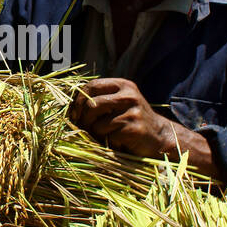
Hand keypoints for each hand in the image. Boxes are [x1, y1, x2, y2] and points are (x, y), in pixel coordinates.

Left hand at [68, 77, 220, 177]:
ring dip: (96, 133)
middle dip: (83, 119)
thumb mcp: (118, 102)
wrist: (159, 136)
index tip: (73, 114)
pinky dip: (108, 141)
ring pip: (98, 123)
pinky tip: (118, 141)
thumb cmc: (132, 119)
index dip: (77, 101)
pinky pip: (108, 136)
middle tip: (83, 128)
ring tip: (104, 135)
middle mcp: (129, 95)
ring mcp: (133, 111)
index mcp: (123, 85)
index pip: (90, 86)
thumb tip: (68, 105)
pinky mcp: (135, 128)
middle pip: (91, 105)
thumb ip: (99, 99)